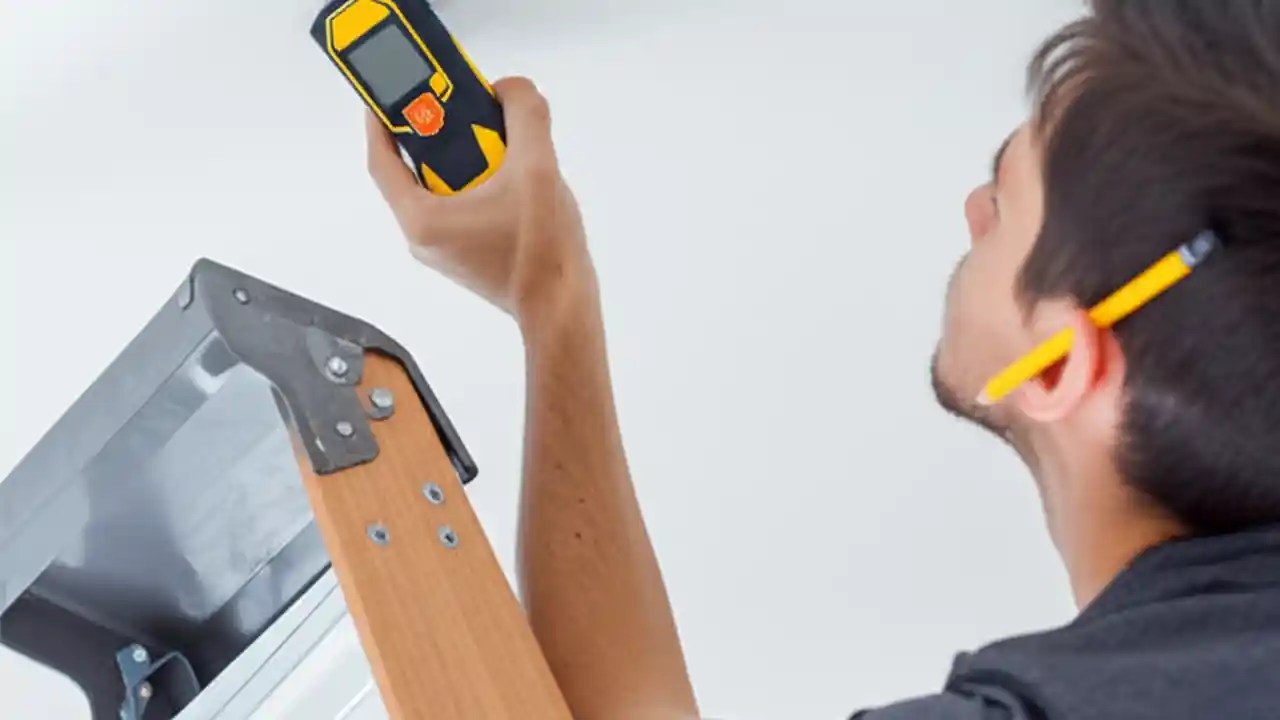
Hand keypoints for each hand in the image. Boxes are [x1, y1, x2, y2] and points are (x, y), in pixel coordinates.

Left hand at [366, 77, 595, 331]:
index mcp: (423, 219)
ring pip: (440, 188)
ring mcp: (444, 250)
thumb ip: (524, 116)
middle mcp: (424, 238)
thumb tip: (510, 91)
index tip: (386, 93)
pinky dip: (474, 181)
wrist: (563, 308)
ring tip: (492, 137)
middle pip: (413, 171)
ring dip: (460, 157)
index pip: (383, 161)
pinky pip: (459, 205)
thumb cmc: (542, 252)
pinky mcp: (466, 255)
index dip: (380, 121)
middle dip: (433, 134)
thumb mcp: (537, 168)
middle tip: (455, 106)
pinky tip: (507, 172)